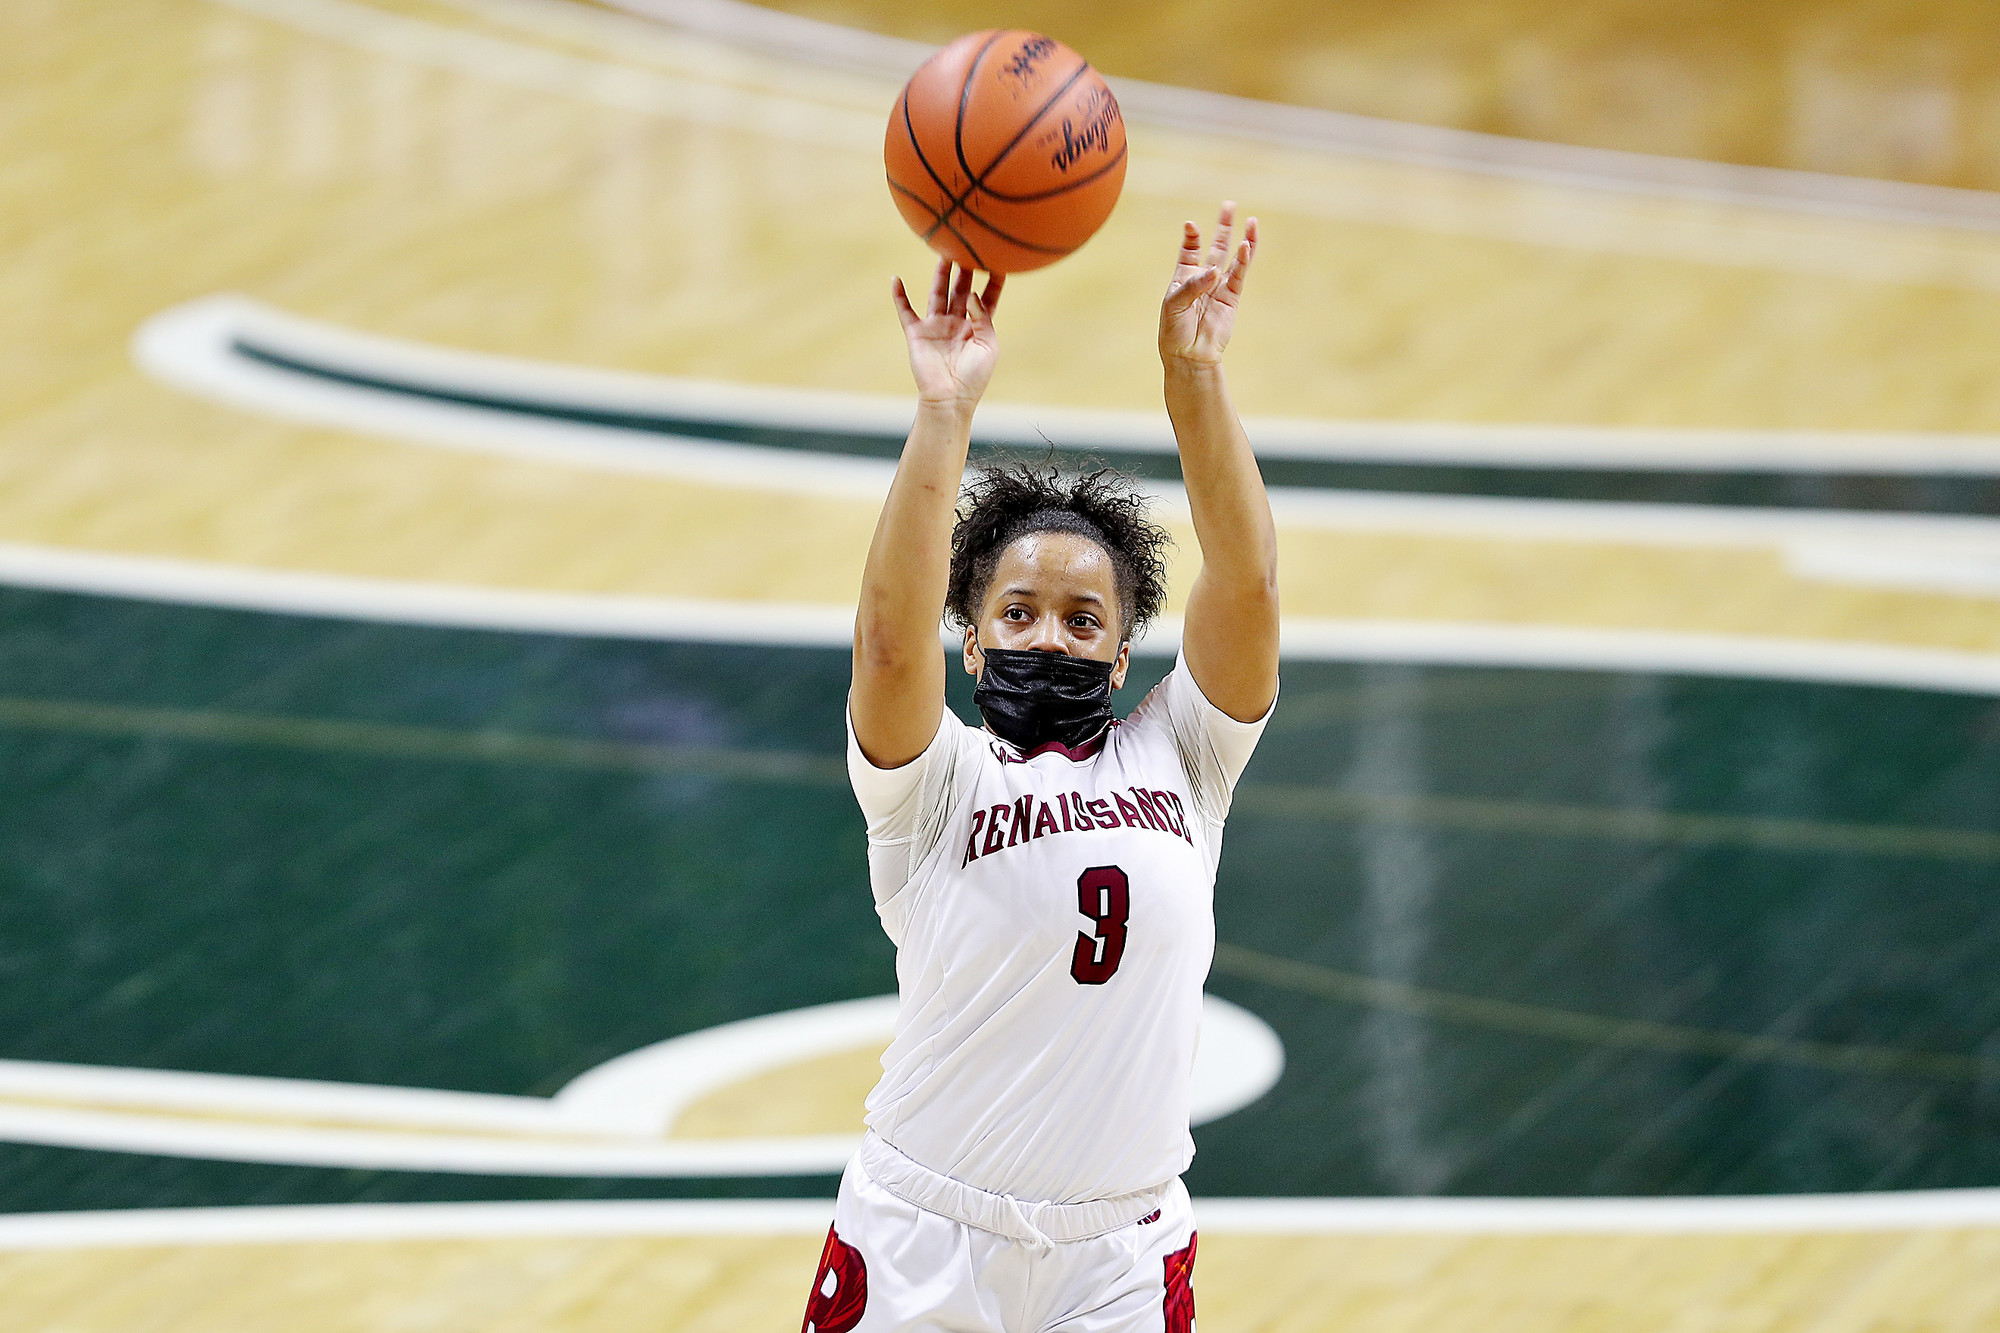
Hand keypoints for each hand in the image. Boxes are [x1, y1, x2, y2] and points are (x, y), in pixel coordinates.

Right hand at [892, 260, 1004, 409]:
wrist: (950, 400)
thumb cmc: (974, 377)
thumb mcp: (988, 345)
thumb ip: (983, 317)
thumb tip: (971, 294)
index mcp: (977, 327)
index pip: (987, 298)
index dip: (992, 281)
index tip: (999, 260)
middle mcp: (956, 323)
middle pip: (961, 289)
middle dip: (965, 269)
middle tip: (968, 246)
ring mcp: (936, 327)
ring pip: (938, 293)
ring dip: (941, 274)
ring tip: (943, 251)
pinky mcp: (917, 333)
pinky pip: (906, 311)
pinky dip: (899, 295)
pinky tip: (895, 279)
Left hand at [1160, 202, 1255, 367]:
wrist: (1189, 356)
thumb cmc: (1174, 331)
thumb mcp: (1174, 305)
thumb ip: (1193, 286)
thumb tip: (1215, 272)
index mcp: (1184, 277)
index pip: (1189, 250)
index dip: (1191, 237)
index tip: (1191, 225)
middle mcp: (1204, 279)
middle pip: (1216, 247)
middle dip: (1223, 227)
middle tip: (1229, 205)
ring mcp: (1220, 288)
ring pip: (1233, 258)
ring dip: (1242, 239)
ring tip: (1251, 220)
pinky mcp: (1232, 298)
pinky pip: (1239, 276)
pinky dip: (1244, 261)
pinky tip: (1247, 245)